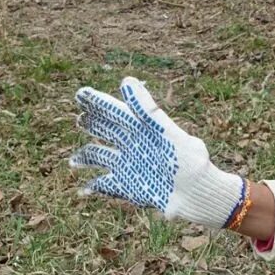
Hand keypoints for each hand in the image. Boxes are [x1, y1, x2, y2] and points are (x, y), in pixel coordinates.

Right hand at [70, 77, 244, 229]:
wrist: (201, 194)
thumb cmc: (190, 162)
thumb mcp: (168, 133)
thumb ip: (147, 111)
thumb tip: (126, 80)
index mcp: (144, 129)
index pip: (117, 111)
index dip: (98, 102)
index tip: (80, 94)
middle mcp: (134, 145)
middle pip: (106, 131)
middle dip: (91, 124)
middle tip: (79, 119)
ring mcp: (130, 165)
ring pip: (101, 157)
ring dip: (86, 157)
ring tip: (73, 161)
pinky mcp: (130, 186)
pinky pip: (107, 185)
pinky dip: (94, 188)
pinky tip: (84, 190)